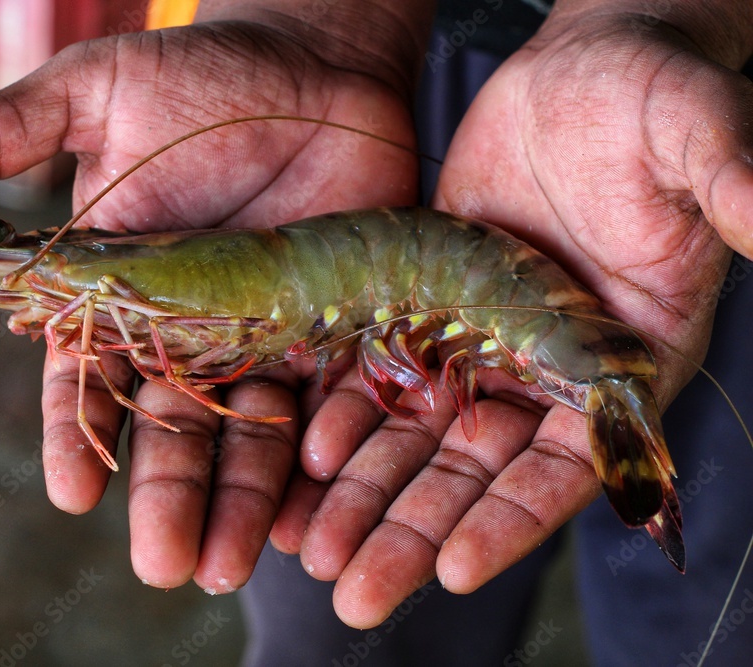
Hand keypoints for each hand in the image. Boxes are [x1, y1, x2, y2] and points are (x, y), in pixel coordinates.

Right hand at [0, 13, 423, 592]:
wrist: (315, 64)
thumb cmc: (202, 74)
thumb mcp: (98, 92)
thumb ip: (8, 130)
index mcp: (123, 288)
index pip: (90, 375)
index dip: (78, 432)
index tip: (72, 490)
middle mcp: (191, 326)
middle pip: (172, 424)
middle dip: (166, 493)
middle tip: (161, 561)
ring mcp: (265, 334)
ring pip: (248, 433)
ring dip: (240, 499)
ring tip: (233, 562)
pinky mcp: (336, 328)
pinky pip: (329, 407)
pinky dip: (322, 461)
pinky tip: (312, 515)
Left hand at [281, 7, 752, 626]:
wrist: (581, 74)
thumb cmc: (653, 100)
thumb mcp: (694, 133)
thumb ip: (729, 183)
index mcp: (622, 363)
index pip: (568, 464)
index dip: (512, 518)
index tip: (454, 570)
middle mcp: (547, 371)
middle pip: (475, 473)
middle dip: (414, 533)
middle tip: (352, 593)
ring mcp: (483, 345)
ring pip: (417, 441)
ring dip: (366, 498)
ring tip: (310, 550)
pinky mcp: (430, 310)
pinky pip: (383, 379)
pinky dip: (346, 422)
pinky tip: (303, 460)